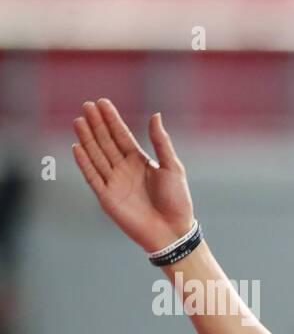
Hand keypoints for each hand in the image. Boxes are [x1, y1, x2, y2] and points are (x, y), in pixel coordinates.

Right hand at [71, 98, 195, 253]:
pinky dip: (84, 162)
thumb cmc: (177, 200)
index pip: (122, 136)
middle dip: (97, 124)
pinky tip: (77, 146)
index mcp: (140, 162)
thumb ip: (161, 142)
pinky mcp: (107, 197)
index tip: (102, 102)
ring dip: (87, 138)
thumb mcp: (172, 167)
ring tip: (79, 120)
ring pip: (97, 155)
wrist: (173, 231)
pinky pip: (93, 176)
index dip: (112, 119)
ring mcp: (114, 182)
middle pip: (107, 142)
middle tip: (87, 105)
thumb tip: (155, 115)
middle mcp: (125, 169)